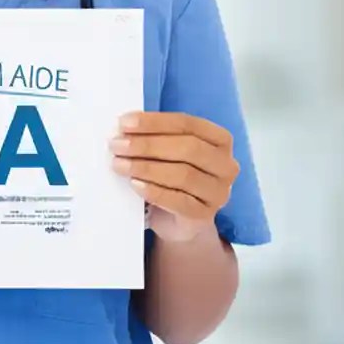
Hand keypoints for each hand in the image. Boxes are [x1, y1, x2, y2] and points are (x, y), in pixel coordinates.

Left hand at [109, 112, 238, 242]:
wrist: (178, 221)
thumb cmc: (171, 177)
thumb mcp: (167, 153)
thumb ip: (154, 138)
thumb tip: (124, 129)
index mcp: (219, 140)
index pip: (187, 124)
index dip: (155, 122)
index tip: (124, 123)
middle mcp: (225, 165)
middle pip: (188, 148)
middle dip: (148, 145)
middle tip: (117, 145)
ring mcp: (218, 192)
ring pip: (183, 175)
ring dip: (146, 167)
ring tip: (119, 164)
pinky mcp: (204, 215)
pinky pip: (179, 202)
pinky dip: (154, 191)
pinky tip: (135, 185)